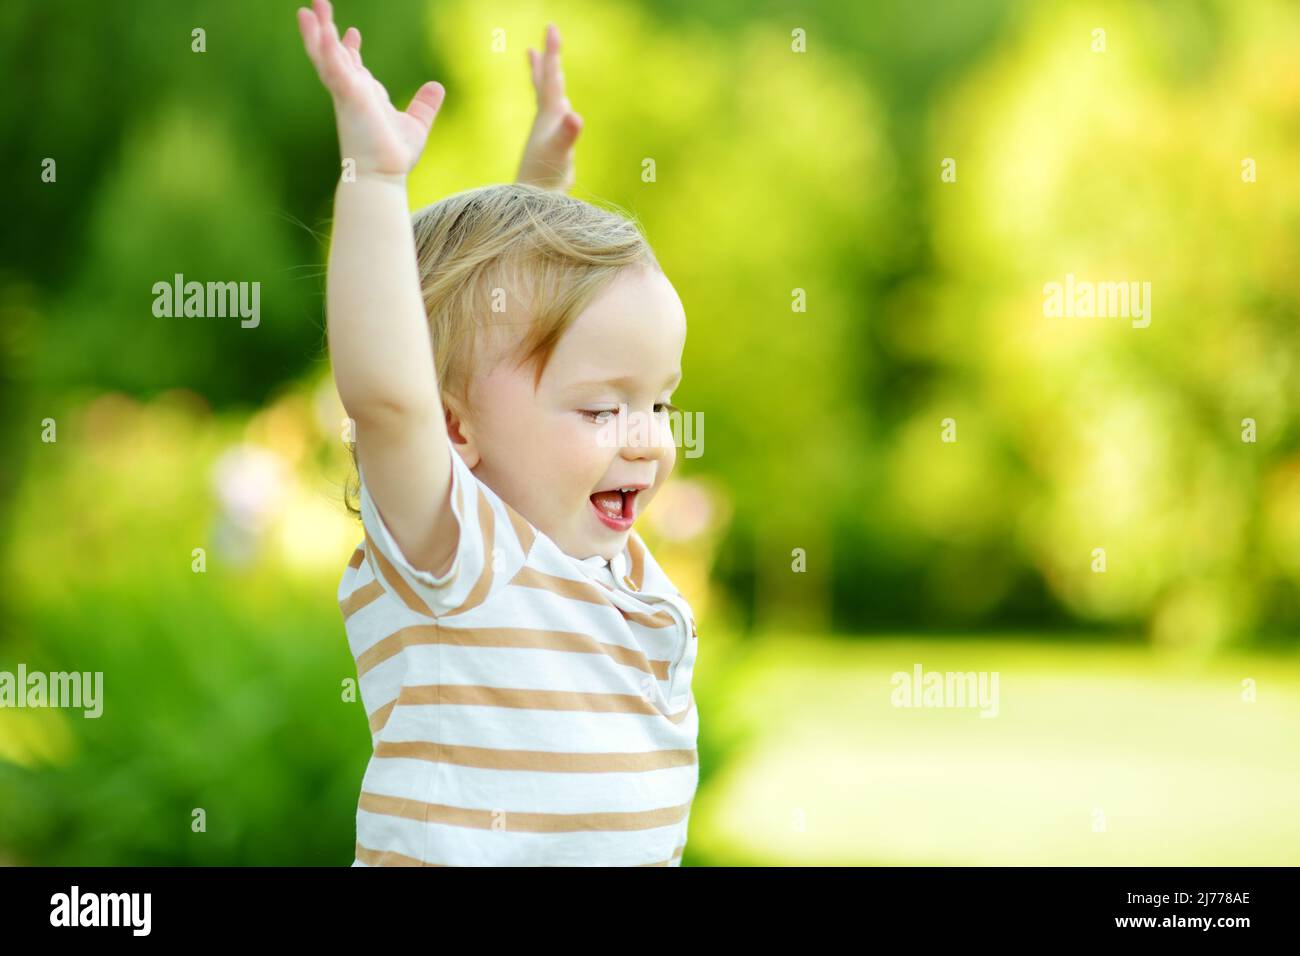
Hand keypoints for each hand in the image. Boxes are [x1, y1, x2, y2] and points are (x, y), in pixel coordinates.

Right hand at [297, 0, 444, 179]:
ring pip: (325, 56)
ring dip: (316, 32)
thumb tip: (437, 86)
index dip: (349, 48)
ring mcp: (346, 92)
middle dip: (324, 31)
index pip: (353, 66)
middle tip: (318, 6)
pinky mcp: (348, 96)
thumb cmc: (394, 157)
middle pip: (332, 54)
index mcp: (364, 96)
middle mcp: (351, 91)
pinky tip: (324, 33)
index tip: (352, 32)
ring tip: (306, 9)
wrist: (383, 176)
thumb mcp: (416, 125)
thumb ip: (424, 105)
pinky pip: (334, 68)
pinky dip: (328, 50)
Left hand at [516, 24, 582, 191]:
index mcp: (548, 115)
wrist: (533, 201)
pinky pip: (555, 115)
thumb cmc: (545, 177)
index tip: (550, 27)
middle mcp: (546, 119)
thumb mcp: (560, 153)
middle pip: (547, 80)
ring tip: (544, 62)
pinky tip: (562, 109)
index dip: (552, 52)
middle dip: (549, 56)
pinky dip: (557, 104)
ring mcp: (548, 131)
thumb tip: (575, 116)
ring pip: (547, 96)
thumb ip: (567, 134)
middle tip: (549, 34)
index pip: (551, 76)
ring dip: (547, 77)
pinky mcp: (552, 144)